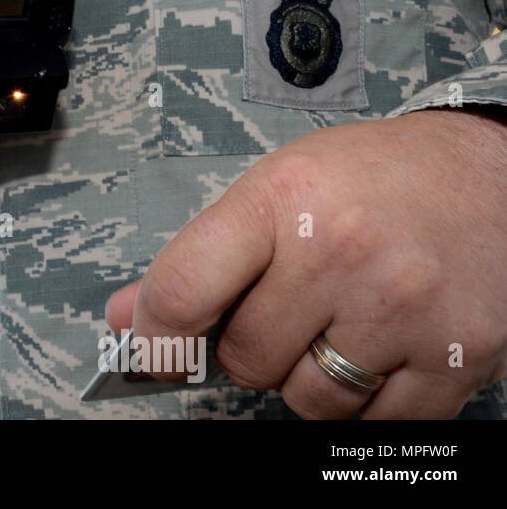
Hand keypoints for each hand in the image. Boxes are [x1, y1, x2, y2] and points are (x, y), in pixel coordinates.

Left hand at [106, 108, 506, 417]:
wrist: (493, 173)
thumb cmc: (377, 178)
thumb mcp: (276, 186)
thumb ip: (199, 256)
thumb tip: (126, 316)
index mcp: (285, 199)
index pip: (183, 291)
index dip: (155, 336)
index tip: (152, 349)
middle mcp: (344, 251)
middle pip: (246, 358)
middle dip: (253, 347)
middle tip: (286, 310)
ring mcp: (403, 307)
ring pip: (308, 399)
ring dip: (310, 377)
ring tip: (339, 323)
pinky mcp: (457, 355)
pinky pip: (376, 423)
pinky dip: (368, 400)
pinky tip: (381, 348)